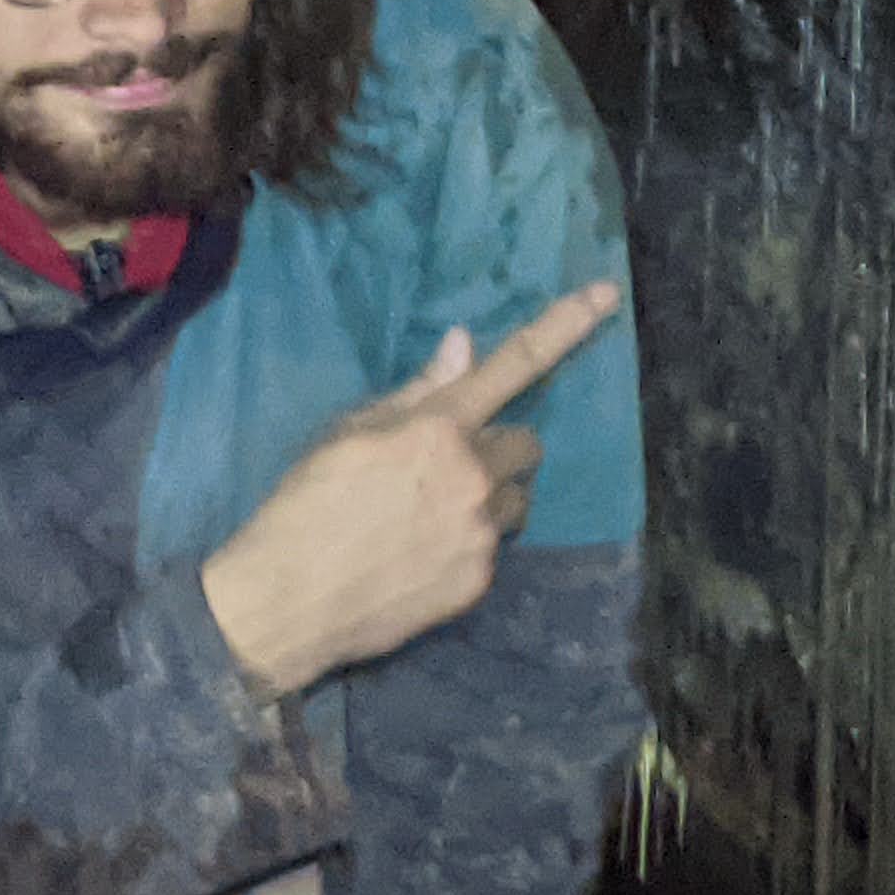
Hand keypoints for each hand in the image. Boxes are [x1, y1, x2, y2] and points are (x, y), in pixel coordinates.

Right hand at [201, 283, 620, 699]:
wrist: (288, 599)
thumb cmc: (307, 503)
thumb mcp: (349, 432)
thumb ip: (418, 391)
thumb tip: (465, 344)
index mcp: (438, 427)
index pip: (513, 364)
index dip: (564, 326)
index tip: (607, 295)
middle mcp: (474, 474)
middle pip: (525, 444)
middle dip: (495, 450)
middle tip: (445, 467)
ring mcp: (483, 531)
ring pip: (517, 498)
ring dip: (490, 498)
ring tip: (432, 516)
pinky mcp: (481, 579)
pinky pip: (495, 546)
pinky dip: (470, 545)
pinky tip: (422, 556)